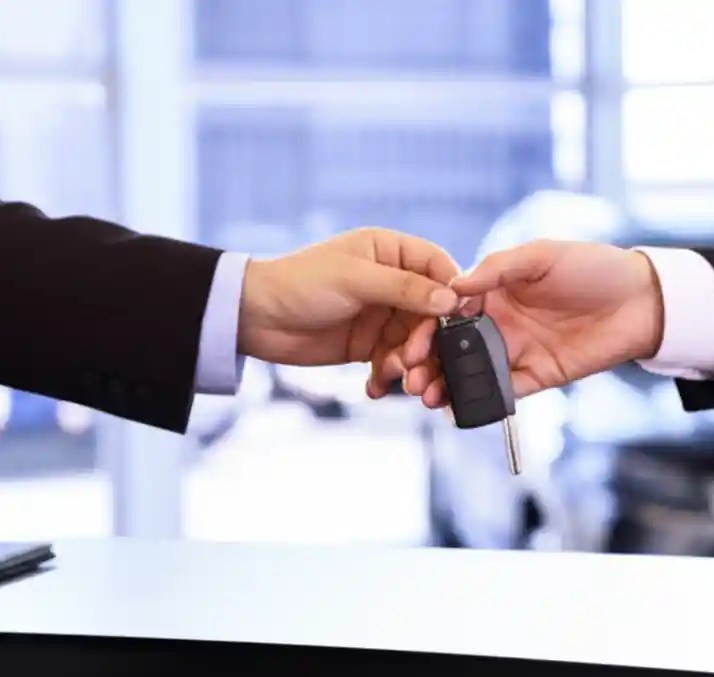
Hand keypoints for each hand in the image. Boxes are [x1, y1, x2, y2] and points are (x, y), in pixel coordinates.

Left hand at [236, 227, 459, 396]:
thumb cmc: (299, 283)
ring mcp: (382, 315)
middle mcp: (392, 282)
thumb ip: (405, 289)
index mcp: (390, 252)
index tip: (458, 318)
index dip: (453, 293)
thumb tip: (451, 299)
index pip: (438, 268)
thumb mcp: (355, 279)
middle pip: (432, 313)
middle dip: (427, 340)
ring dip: (410, 364)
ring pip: (417, 342)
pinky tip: (376, 386)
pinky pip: (394, 362)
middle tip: (413, 359)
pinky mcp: (369, 345)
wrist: (254, 318)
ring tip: (394, 377)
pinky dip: (389, 377)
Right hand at [376, 239, 663, 406]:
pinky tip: (461, 409)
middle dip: (429, 362)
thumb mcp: (542, 255)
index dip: (427, 327)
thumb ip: (498, 269)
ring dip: (448, 385)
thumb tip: (455, 285)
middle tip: (411, 378)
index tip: (412, 343)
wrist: (642, 299)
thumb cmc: (594, 267)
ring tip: (428, 398)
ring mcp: (518, 350)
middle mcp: (501, 321)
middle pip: (454, 346)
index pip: (450, 311)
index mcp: (496, 290)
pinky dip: (482, 401)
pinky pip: (504, 391)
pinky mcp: (539, 375)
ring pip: (472, 372)